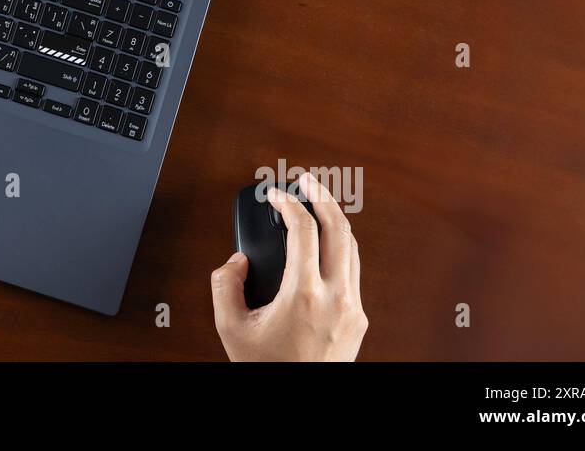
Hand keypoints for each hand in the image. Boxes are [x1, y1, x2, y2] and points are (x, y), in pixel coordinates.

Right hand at [210, 172, 367, 360]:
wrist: (300, 404)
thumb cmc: (269, 370)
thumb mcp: (231, 328)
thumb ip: (225, 286)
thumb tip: (236, 262)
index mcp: (304, 295)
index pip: (304, 230)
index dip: (289, 203)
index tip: (277, 195)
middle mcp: (336, 297)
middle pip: (340, 229)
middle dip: (324, 197)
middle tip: (309, 180)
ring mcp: (352, 308)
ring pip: (353, 248)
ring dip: (336, 222)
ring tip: (320, 206)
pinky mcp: (359, 319)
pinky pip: (354, 271)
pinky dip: (341, 249)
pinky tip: (327, 246)